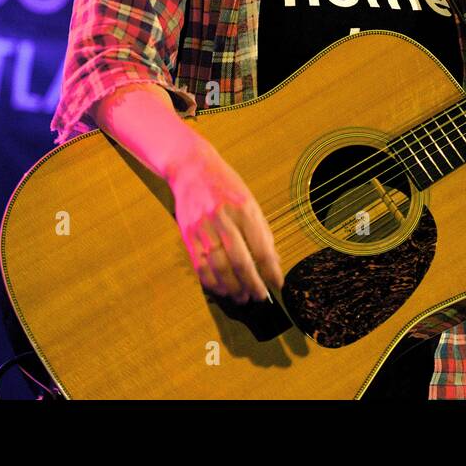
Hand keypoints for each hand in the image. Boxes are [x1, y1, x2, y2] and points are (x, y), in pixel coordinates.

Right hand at [169, 136, 283, 304]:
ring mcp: (202, 228)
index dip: (270, 270)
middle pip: (239, 260)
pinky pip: (200, 265)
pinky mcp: (187, 235)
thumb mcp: (249, 200)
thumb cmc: (225, 185)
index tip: (278, 284)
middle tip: (259, 297)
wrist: (191, 168)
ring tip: (242, 297)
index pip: (261, 247)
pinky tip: (222, 289)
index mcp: (243, 209)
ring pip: (218, 267)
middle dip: (252, 284)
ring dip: (232, 287)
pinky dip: (211, 282)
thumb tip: (273, 261)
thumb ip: (262, 230)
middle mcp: (222, 219)